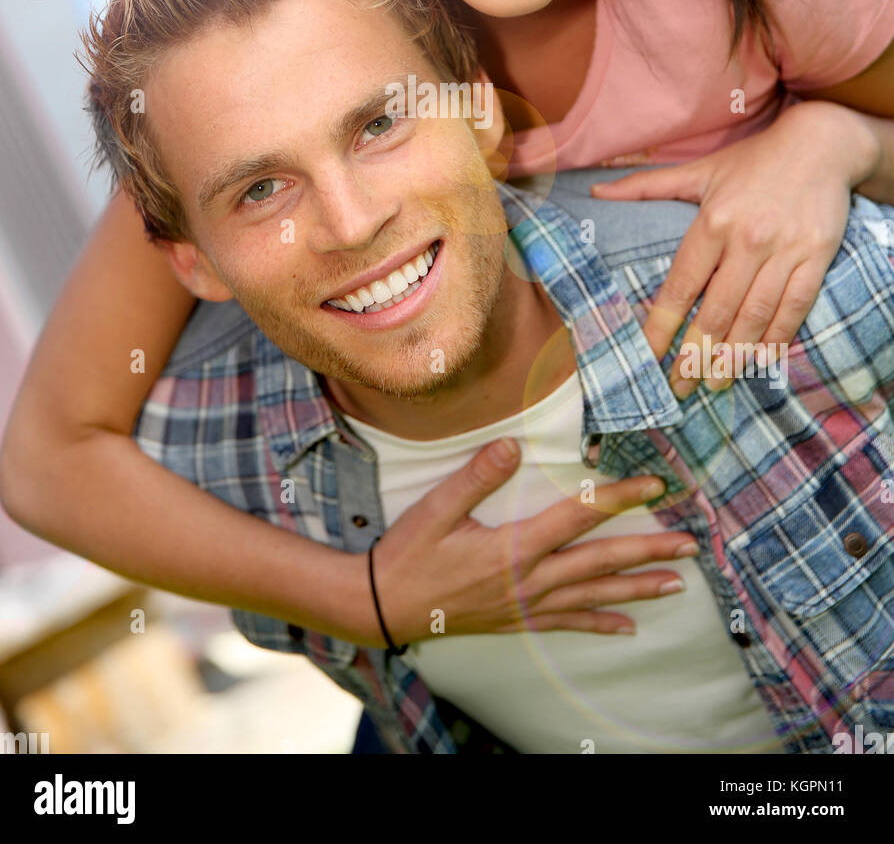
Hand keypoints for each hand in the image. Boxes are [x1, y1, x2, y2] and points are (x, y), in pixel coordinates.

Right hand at [363, 439, 698, 644]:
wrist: (382, 607)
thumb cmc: (408, 554)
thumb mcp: (435, 509)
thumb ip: (475, 476)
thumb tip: (512, 446)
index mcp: (513, 548)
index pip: (578, 517)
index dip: (618, 498)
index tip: (654, 486)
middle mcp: (528, 581)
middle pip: (600, 562)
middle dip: (648, 550)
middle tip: (689, 543)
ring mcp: (526, 605)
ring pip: (593, 596)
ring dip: (638, 589)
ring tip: (677, 584)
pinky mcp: (518, 620)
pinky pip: (569, 623)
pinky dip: (601, 623)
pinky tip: (628, 627)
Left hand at [591, 101, 864, 396]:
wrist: (820, 145)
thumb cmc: (753, 160)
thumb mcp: (699, 170)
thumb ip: (647, 185)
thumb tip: (595, 190)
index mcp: (713, 221)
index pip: (682, 285)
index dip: (662, 325)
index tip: (648, 356)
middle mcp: (748, 240)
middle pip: (717, 310)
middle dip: (696, 353)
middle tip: (680, 386)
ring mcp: (785, 251)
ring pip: (756, 315)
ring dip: (734, 355)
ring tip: (715, 383)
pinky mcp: (816, 257)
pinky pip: (795, 307)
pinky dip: (778, 337)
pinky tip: (761, 360)